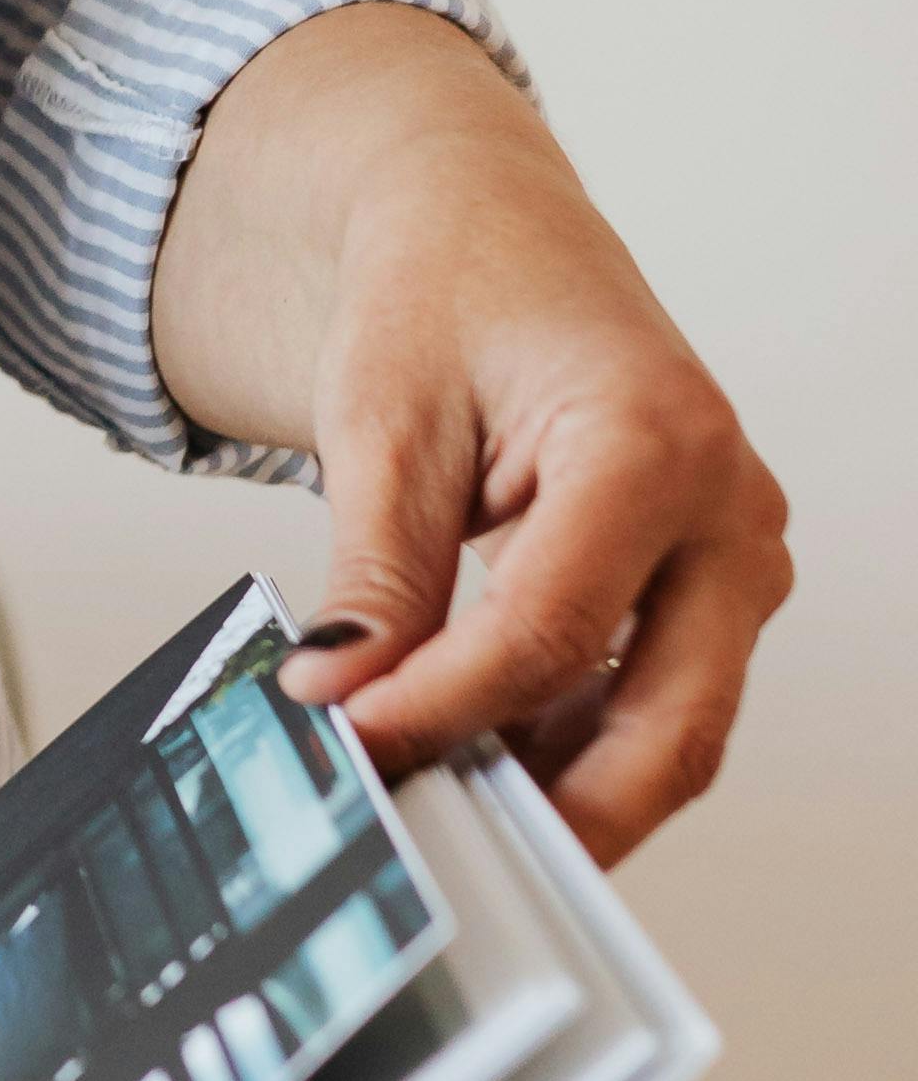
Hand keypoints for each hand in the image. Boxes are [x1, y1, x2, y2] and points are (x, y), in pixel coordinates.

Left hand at [152, 6, 790, 862]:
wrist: (490, 233)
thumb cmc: (445, 293)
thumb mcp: (383, 422)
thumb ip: (378, 575)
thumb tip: (342, 700)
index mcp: (655, 441)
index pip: (551, 632)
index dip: (443, 709)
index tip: (349, 749)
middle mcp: (729, 510)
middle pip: (667, 724)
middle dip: (550, 810)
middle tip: (428, 848)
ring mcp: (737, 556)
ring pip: (673, 730)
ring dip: (562, 789)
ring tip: (434, 809)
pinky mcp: (712, 588)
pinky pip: (658, 699)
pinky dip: (572, 744)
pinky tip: (476, 758)